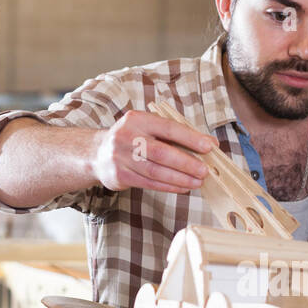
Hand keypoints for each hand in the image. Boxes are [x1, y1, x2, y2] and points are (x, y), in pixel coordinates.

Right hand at [92, 110, 214, 193]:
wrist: (97, 153)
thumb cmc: (132, 139)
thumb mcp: (149, 129)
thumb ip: (177, 135)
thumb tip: (211, 144)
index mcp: (137, 119)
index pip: (168, 128)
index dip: (190, 138)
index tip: (209, 147)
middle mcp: (127, 136)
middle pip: (162, 152)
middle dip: (186, 163)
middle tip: (204, 171)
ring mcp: (121, 157)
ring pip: (156, 171)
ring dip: (180, 178)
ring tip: (197, 182)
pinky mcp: (119, 175)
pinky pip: (149, 183)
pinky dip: (169, 187)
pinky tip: (183, 188)